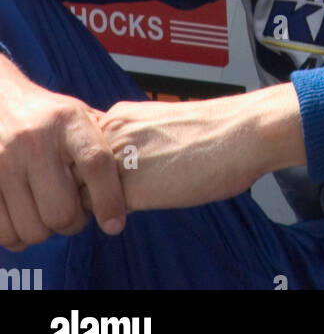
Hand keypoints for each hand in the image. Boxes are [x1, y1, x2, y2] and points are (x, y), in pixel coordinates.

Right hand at [0, 56, 125, 249]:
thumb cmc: (47, 116)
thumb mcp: (78, 116)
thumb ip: (102, 142)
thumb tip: (139, 173)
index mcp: (68, 121)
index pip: (96, 164)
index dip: (109, 200)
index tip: (115, 224)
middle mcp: (35, 141)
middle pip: (62, 211)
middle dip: (73, 223)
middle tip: (74, 214)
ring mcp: (4, 163)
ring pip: (34, 228)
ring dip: (45, 231)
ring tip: (48, 212)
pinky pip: (5, 232)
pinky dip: (18, 236)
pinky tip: (25, 218)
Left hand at [95, 83, 305, 212]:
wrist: (242, 134)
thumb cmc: (214, 131)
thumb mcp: (161, 124)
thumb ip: (134, 139)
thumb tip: (124, 162)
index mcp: (120, 114)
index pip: (78, 146)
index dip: (82, 165)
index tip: (95, 177)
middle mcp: (112, 133)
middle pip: (70, 167)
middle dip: (79, 186)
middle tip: (98, 199)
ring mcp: (118, 161)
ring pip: (79, 191)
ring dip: (89, 204)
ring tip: (110, 210)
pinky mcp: (131, 190)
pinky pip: (100, 212)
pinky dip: (106, 218)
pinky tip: (125, 217)